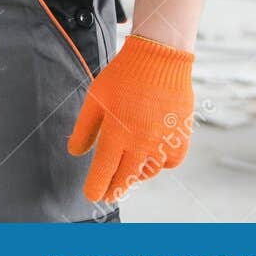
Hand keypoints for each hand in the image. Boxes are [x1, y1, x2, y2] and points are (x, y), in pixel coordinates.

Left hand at [66, 34, 194, 203]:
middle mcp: (141, 142)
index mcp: (116, 132)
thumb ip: (84, 128)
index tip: (92, 196)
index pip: (103, 170)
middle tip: (107, 195)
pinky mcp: (180, 138)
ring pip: (147, 172)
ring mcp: (162, 142)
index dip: (96, 187)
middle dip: (114, 188)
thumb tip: (75, 153)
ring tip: (126, 173)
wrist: (159, 58)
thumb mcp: (95, 98)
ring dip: (135, 174)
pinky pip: (169, 163)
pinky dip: (159, 164)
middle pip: (125, 177)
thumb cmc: (123, 76)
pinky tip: (150, 159)